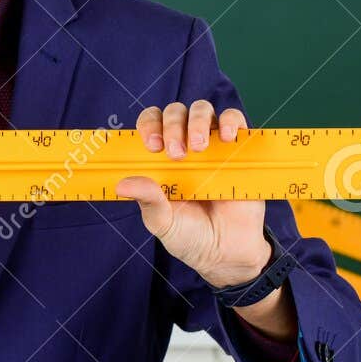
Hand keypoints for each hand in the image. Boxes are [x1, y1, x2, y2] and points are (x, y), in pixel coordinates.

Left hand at [113, 100, 271, 288]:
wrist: (227, 252)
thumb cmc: (190, 235)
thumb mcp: (162, 222)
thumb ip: (147, 201)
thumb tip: (122, 184)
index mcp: (160, 157)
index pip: (150, 123)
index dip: (148, 124)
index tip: (152, 145)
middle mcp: (185, 144)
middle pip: (175, 112)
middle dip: (172, 126)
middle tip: (176, 154)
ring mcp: (212, 145)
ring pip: (202, 109)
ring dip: (197, 121)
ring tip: (199, 148)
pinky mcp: (238, 149)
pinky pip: (235, 120)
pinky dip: (229, 121)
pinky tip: (225, 138)